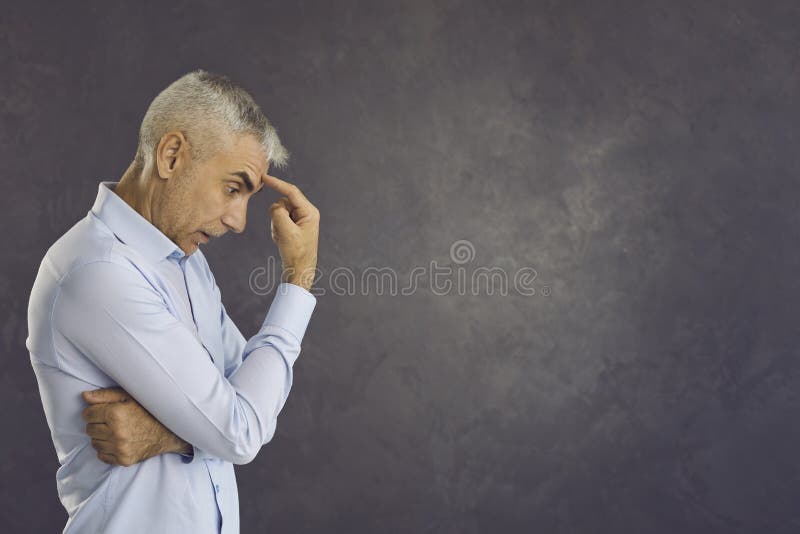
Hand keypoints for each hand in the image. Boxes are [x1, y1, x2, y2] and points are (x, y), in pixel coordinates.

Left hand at [81, 387, 191, 466]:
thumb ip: (105, 395)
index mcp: (116, 414)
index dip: (94, 411)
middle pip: (89, 429)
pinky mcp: (123, 460)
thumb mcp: (129, 397)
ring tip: (115, 431)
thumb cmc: (148, 411)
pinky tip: (118, 441)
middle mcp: (116, 433)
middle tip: (111, 421)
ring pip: (94, 443)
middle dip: (97, 423)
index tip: (104, 411)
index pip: (87, 414)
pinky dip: (106, 449)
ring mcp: (120, 448)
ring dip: (101, 437)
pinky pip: (102, 455)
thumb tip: (84, 396)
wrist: (168, 432)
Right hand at [262, 174, 319, 290]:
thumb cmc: (297, 253)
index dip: (277, 184)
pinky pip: (278, 221)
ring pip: (278, 212)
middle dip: (277, 216)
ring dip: (276, 225)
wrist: (299, 271)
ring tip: (283, 239)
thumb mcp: (286, 232)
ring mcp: (300, 220)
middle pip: (283, 203)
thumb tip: (275, 206)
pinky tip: (282, 241)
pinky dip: (276, 230)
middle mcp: (306, 213)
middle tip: (281, 233)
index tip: (265, 177)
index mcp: (310, 212)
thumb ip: (278, 214)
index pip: (291, 192)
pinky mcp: (294, 226)